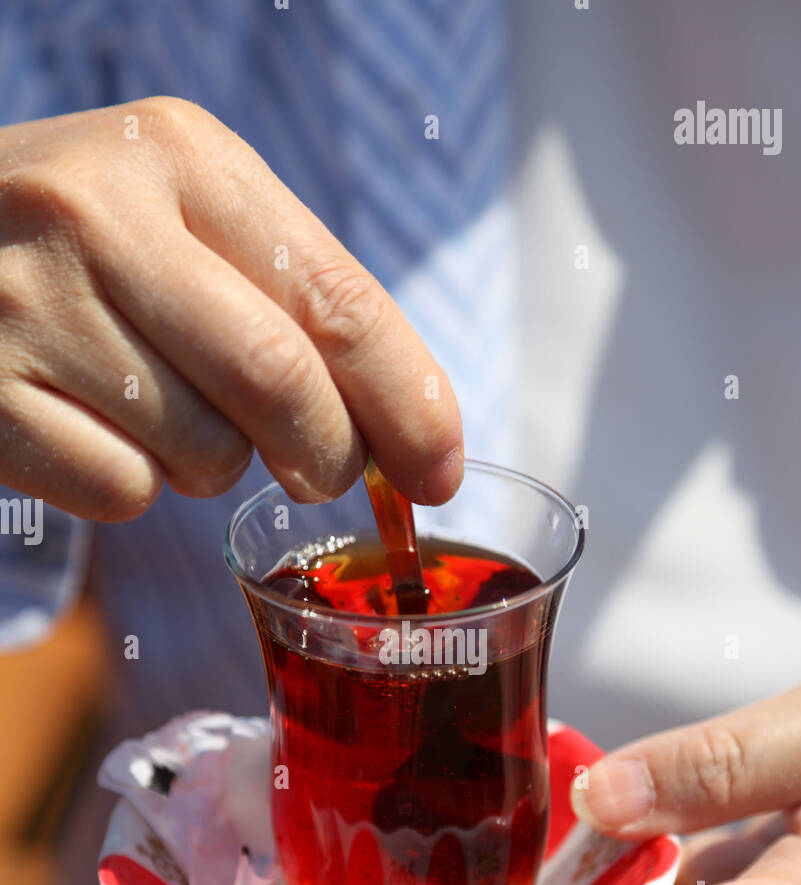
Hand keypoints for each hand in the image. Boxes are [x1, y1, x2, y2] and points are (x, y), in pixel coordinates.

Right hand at [0, 98, 461, 518]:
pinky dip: (131, 488)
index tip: (438, 471)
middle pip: (281, 383)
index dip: (409, 401)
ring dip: (212, 467)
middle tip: (323, 474)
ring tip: (156, 408)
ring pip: (203, 454)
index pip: (338, 297)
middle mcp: (100, 216)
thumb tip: (402, 427)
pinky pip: (121, 494)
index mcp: (178, 153)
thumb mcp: (175, 212)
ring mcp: (31, 309)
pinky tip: (89, 427)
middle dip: (329, 455)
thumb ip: (282, 292)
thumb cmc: (74, 242)